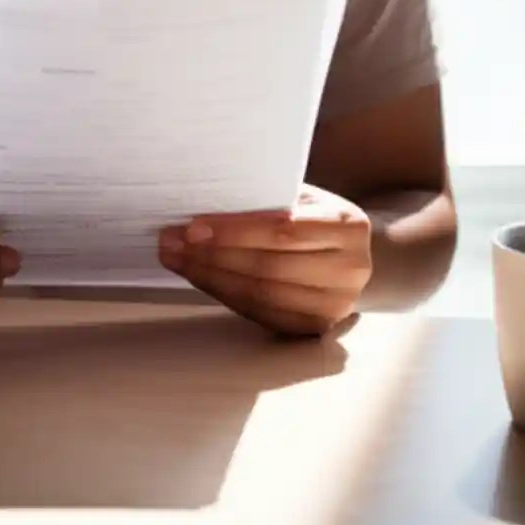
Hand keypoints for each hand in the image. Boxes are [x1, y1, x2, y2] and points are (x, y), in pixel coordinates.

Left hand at [158, 185, 370, 335]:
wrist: (353, 256)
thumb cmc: (317, 218)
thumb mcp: (304, 198)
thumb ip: (268, 199)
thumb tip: (205, 201)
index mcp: (347, 226)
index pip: (284, 231)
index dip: (235, 232)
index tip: (193, 227)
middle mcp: (349, 269)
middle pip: (268, 267)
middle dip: (212, 255)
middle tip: (171, 244)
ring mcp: (335, 304)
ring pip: (261, 295)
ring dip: (211, 277)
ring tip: (177, 260)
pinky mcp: (315, 327)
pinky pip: (261, 314)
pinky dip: (226, 295)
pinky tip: (201, 278)